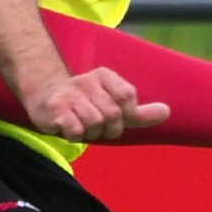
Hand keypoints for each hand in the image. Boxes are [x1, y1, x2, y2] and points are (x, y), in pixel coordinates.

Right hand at [26, 67, 172, 141]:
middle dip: (108, 128)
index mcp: (104, 76)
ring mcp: (70, 94)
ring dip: (91, 133)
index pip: (128, 97)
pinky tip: (69, 128)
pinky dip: (76, 135)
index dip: (125, 115)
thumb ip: (140, 113)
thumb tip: (167, 112)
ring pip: (96, 123)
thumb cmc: (84, 105)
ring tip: (82, 126)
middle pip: (113, 115)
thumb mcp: (114, 107)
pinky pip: (76, 130)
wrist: (44, 98)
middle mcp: (87, 81)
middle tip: (97, 126)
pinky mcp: (55, 108)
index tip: (115, 117)